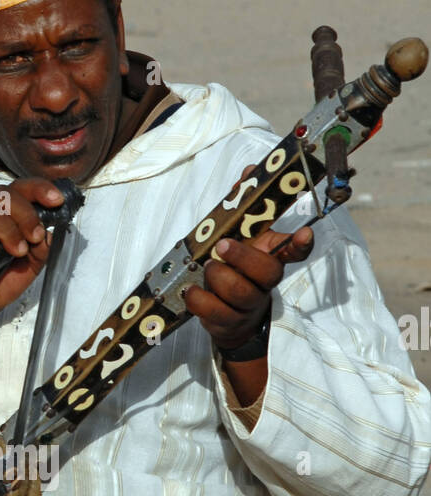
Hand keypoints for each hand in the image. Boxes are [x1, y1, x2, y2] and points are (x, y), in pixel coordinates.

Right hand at [0, 179, 64, 331]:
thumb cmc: (2, 280)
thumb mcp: (32, 264)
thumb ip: (42, 247)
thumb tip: (46, 233)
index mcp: (5, 212)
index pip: (20, 188)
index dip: (39, 189)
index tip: (56, 201)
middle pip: (2, 194)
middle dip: (25, 213)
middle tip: (35, 236)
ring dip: (7, 230)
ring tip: (17, 251)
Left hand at [184, 167, 314, 349]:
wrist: (225, 315)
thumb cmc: (231, 268)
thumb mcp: (236, 236)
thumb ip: (241, 206)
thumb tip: (248, 172)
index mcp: (269, 257)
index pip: (295, 251)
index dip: (301, 244)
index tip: (303, 233)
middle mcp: (264, 282)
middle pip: (268, 272)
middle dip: (243, 257)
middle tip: (222, 246)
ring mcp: (249, 304)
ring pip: (240, 292)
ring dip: (218, 277)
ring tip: (207, 269)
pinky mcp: (229, 322)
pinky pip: (215, 313)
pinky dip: (199, 299)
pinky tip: (191, 290)